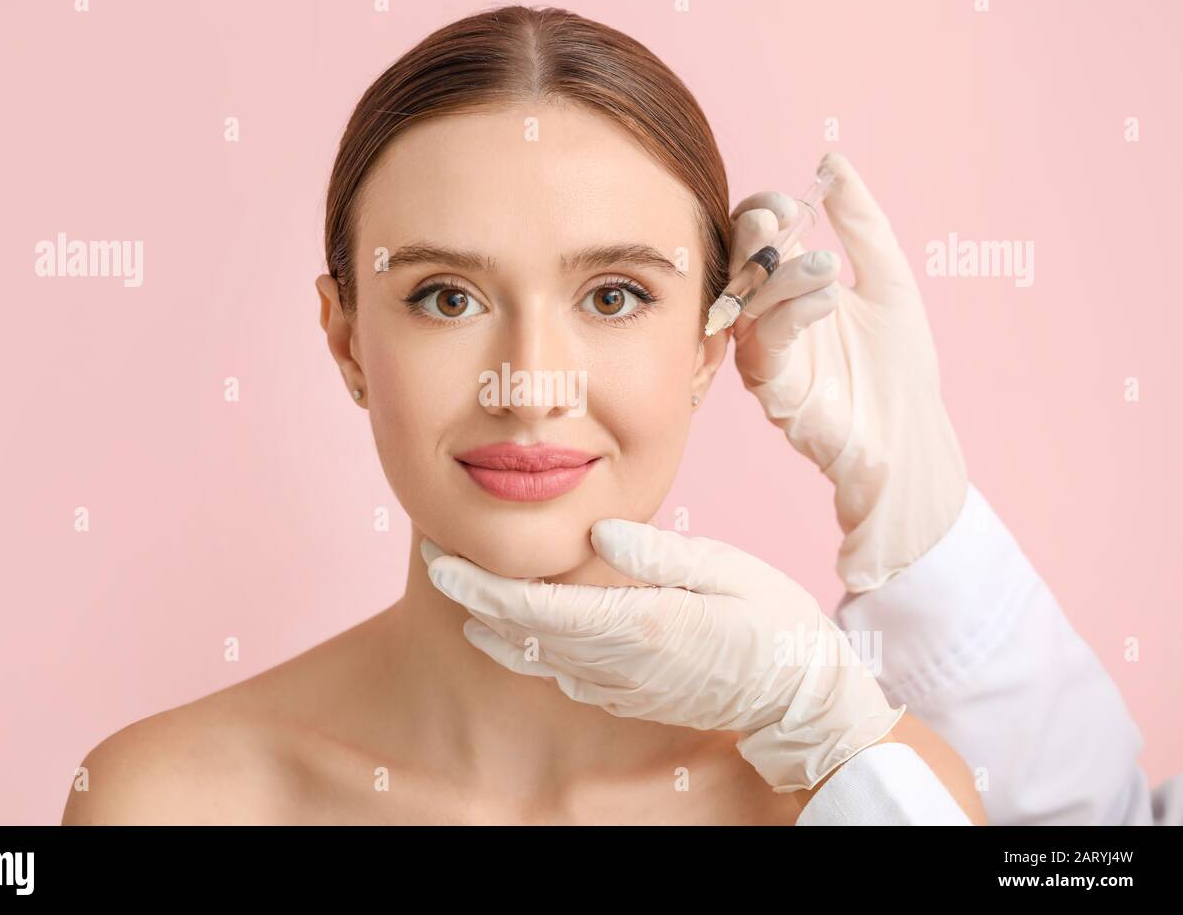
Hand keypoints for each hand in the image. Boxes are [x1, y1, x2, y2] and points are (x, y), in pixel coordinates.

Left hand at [421, 522, 904, 792]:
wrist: (799, 702)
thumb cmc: (774, 627)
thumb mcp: (731, 574)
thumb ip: (662, 555)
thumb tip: (599, 532)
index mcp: (639, 627)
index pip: (537, 609)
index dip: (481, 587)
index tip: (441, 560)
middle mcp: (616, 664)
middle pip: (523, 631)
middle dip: (472, 596)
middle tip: (435, 556)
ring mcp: (617, 686)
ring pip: (534, 655)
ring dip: (492, 620)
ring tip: (460, 583)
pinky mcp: (624, 696)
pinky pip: (559, 670)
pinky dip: (526, 641)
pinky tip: (512, 620)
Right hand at [726, 151, 967, 593]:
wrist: (909, 433)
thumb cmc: (900, 364)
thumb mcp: (887, 276)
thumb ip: (860, 221)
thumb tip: (830, 161)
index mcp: (790, 283)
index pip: (759, 235)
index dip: (765, 212)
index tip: (790, 201)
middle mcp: (768, 313)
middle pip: (740, 263)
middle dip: (755, 237)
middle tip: (780, 221)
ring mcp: (763, 349)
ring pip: (749, 299)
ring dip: (784, 274)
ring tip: (830, 270)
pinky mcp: (768, 384)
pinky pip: (765, 341)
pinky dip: (793, 313)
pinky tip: (828, 301)